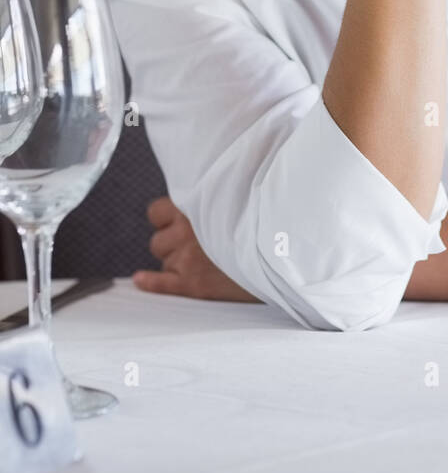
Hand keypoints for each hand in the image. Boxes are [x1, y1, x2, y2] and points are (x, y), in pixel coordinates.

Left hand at [133, 196, 260, 302]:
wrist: (282, 253)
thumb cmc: (265, 223)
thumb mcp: (241, 197)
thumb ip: (217, 195)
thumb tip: (208, 188)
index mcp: (196, 206)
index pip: (157, 211)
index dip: (166, 218)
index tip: (179, 222)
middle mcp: (186, 232)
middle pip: (159, 240)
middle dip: (171, 242)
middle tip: (193, 244)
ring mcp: (187, 259)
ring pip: (164, 261)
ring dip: (175, 261)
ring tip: (199, 262)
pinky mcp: (193, 284)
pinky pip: (161, 284)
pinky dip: (149, 282)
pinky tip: (141, 280)